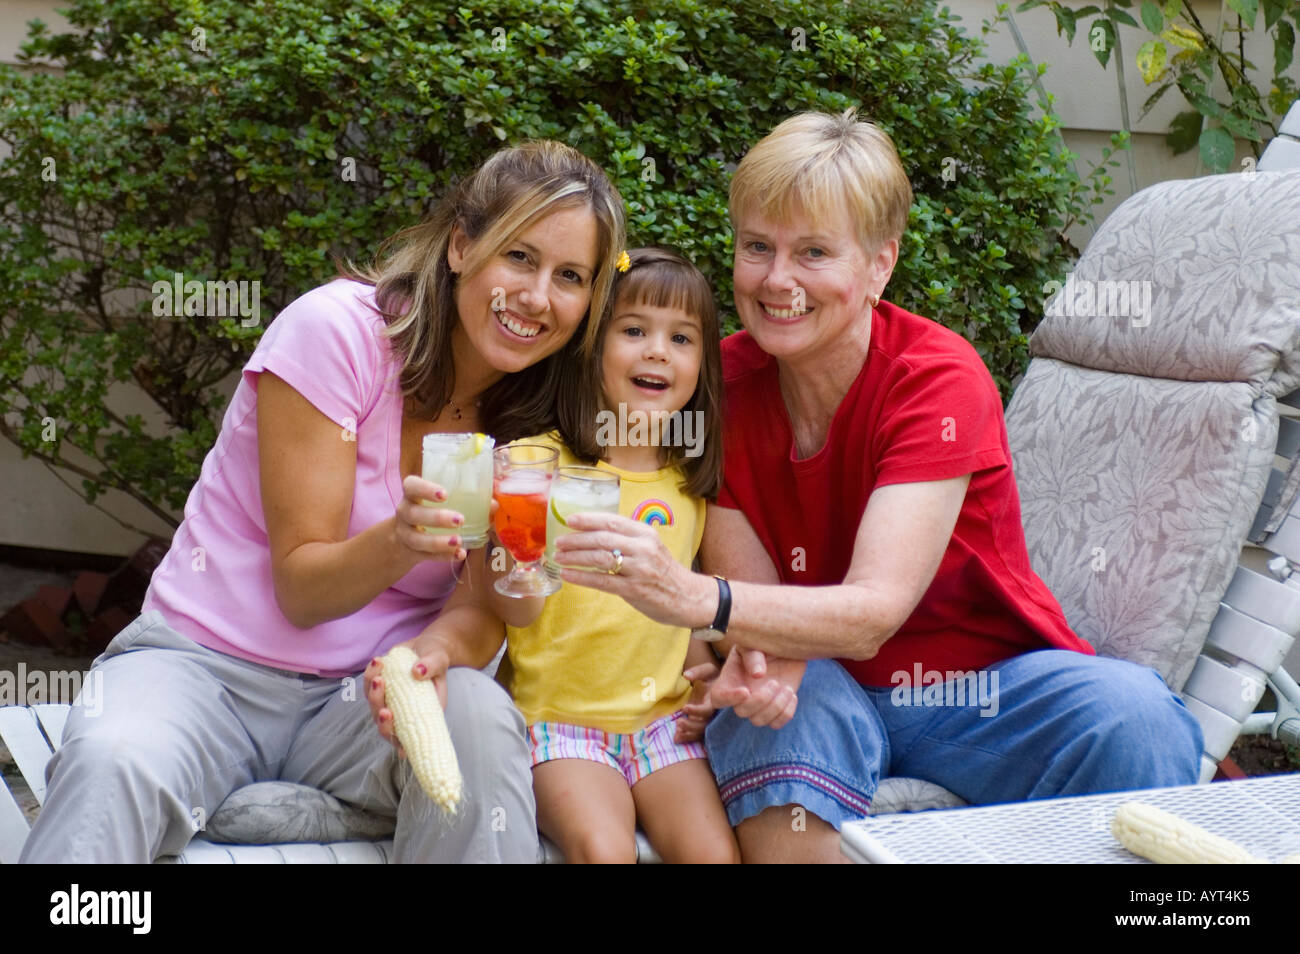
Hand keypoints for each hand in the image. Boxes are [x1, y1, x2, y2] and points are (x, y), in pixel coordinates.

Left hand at [363, 636, 450, 757]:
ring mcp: (389, 700)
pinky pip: (369, 687)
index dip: (404, 746)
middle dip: (383, 721)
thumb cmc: (436, 659)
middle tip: (385, 709)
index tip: (401, 749)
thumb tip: (418, 671)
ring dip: (374, 695)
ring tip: (379, 676)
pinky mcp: (379, 688)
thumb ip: (431, 666)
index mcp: (423, 713)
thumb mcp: (439, 660)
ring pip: (374, 707)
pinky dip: (370, 677)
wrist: (424, 648)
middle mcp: (403, 711)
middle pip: (388, 726)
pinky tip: (377, 662)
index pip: (411, 737)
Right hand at [393, 474, 474, 563]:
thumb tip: (494, 504)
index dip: (425, 489)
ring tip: (458, 541)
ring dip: (438, 541)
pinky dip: (443, 556)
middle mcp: (405, 512)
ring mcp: (405, 534)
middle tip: (460, 520)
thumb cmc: (431, 511)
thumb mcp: (441, 502)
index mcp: (412, 494)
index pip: (411, 486)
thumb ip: (467, 499)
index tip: (444, 494)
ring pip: (416, 539)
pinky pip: (425, 556)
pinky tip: (459, 554)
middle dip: (437, 517)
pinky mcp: (411, 553)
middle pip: (414, 514)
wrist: (404, 538)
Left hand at [554, 512, 708, 628]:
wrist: (688, 598)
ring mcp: (639, 570)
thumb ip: (627, 539)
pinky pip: (602, 581)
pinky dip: (581, 577)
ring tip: (559, 557)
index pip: (612, 522)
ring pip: (600, 558)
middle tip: (558, 542)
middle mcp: (643, 548)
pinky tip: (568, 575)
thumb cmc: (663, 572)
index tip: (569, 520)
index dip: (588, 519)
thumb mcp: (650, 547)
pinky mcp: (634, 590)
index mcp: (646, 534)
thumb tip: (592, 533)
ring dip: (575, 557)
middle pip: (602, 539)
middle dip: (576, 539)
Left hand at [675, 660, 720, 743]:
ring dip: (689, 734)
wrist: (722, 685)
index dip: (697, 711)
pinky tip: (677, 738)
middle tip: (679, 722)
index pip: (708, 710)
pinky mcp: (705, 724)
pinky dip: (687, 738)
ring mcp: (710, 721)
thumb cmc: (714, 676)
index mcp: (716, 701)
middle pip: (704, 725)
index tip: (685, 707)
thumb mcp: (708, 670)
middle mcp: (715, 714)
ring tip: (677, 732)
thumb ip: (698, 672)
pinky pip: (698, 736)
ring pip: (701, 732)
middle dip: (691, 726)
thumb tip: (686, 676)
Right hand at [708, 647, 804, 729]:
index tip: (746, 690)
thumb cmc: (765, 642)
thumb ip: (753, 656)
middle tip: (774, 682)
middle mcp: (742, 696)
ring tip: (787, 688)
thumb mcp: (755, 643)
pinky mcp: (775, 711)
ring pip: (759, 721)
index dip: (729, 698)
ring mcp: (758, 705)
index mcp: (731, 679)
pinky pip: (776, 724)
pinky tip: (791, 694)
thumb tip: (757, 675)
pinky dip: (786, 712)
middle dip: (760, 700)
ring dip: (775, 707)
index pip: (719, 697)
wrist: (787, 648)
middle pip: (741, 712)